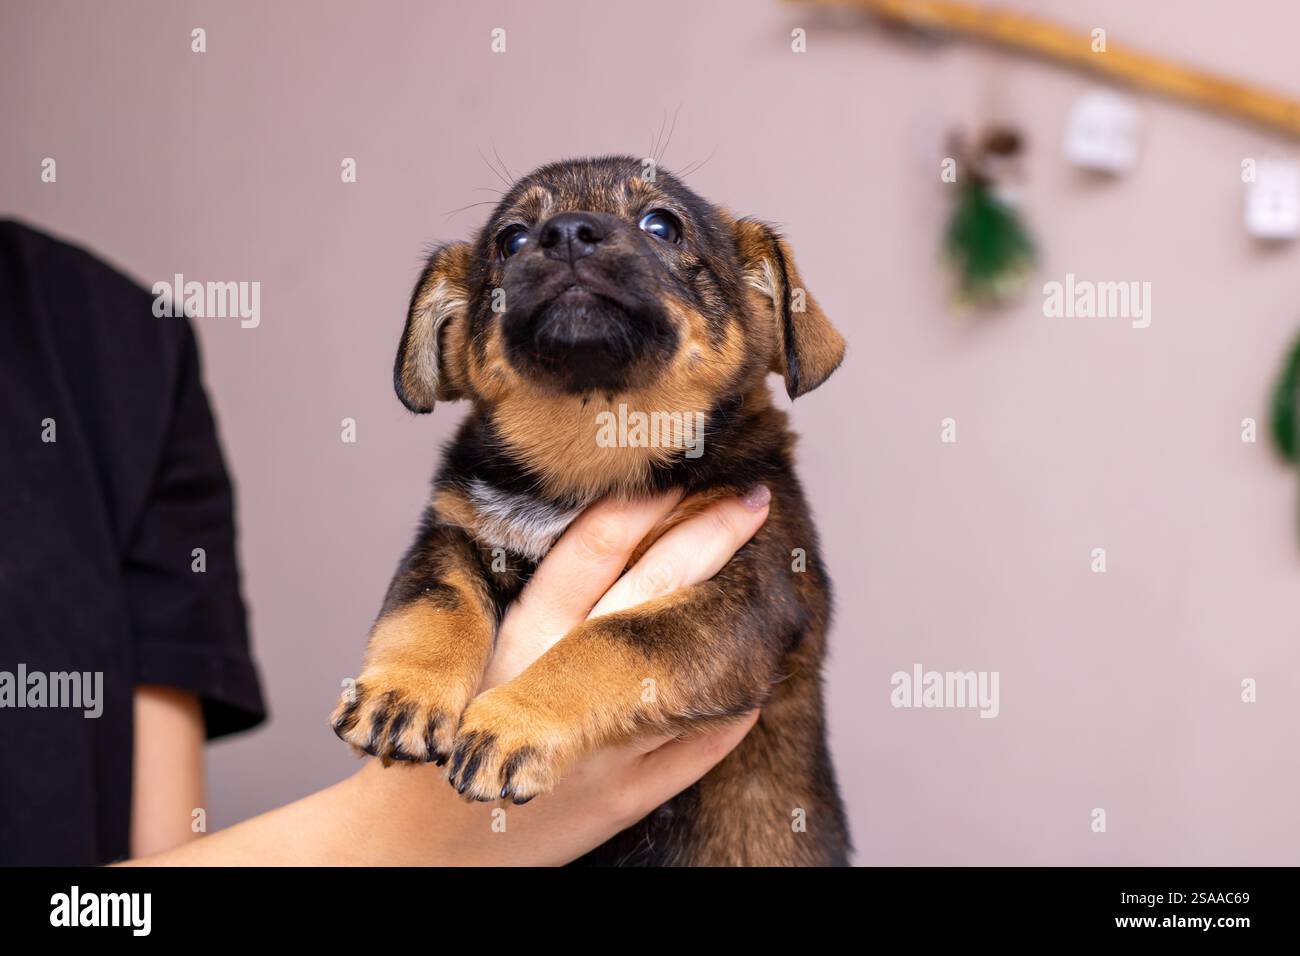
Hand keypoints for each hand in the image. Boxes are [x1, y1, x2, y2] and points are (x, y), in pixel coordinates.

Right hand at [359, 487, 771, 864]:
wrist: (418, 847)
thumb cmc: (438, 737)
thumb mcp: (463, 654)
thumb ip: (524, 599)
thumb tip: (596, 526)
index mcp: (516, 640)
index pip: (591, 549)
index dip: (644, 502)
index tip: (682, 466)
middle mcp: (561, 684)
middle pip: (651, 590)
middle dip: (707, 536)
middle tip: (752, 496)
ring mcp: (602, 744)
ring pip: (687, 665)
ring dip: (733, 618)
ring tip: (775, 576)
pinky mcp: (624, 797)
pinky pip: (699, 747)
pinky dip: (732, 710)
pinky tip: (759, 671)